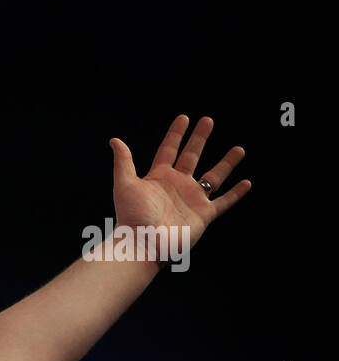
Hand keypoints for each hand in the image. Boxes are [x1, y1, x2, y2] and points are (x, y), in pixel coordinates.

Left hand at [109, 114, 250, 249]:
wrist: (143, 243)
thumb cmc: (131, 216)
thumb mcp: (125, 184)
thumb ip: (123, 161)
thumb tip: (114, 140)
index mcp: (158, 177)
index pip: (169, 150)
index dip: (176, 134)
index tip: (184, 117)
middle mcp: (177, 185)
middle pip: (191, 156)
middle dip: (199, 139)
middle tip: (208, 120)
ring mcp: (191, 199)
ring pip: (214, 177)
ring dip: (226, 163)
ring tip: (239, 149)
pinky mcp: (203, 214)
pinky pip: (224, 202)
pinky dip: (236, 193)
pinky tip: (247, 183)